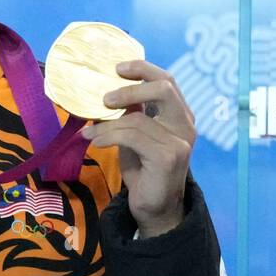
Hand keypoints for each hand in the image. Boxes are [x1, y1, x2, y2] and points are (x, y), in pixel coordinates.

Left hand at [79, 59, 195, 236]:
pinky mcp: (169, 157)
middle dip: (131, 87)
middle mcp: (185, 124)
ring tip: (90, 131)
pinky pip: (133, 136)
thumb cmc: (144, 170)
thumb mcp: (135, 135)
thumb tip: (106, 91)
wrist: (155, 207)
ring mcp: (180, 141)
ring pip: (139, 118)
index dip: (143, 68)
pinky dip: (109, 136)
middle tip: (105, 99)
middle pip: (164, 88)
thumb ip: (131, 113)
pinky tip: (97, 142)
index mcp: (179, 115)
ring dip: (108, 123)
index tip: (117, 68)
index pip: (167, 80)